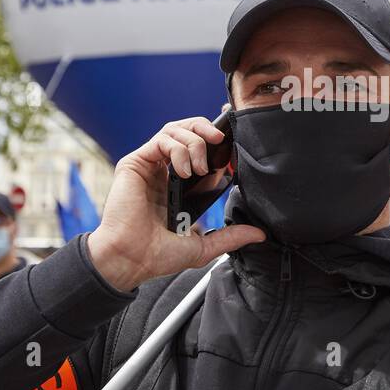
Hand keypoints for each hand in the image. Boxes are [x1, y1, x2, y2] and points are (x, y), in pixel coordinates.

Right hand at [87, 116, 265, 291]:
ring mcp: (148, 166)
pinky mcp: (135, 163)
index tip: (230, 149)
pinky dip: (178, 149)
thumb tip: (259, 234)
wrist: (131, 260)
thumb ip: (230, 237)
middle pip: (186, 131)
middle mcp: (162, 171)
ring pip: (174, 130)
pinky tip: (183, 170)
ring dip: (194, 141)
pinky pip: (161, 140)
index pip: (197, 150)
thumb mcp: (203, 245)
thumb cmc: (158, 255)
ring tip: (200, 166)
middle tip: (220, 141)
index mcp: (176, 185)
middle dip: (206, 130)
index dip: (214, 143)